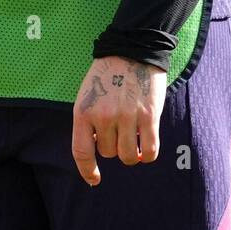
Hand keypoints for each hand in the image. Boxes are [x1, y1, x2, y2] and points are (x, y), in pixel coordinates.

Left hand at [71, 56, 166, 185]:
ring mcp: (127, 117)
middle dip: (113, 146)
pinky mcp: (149, 116)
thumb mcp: (87, 94)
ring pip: (128, 156)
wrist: (133, 49)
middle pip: (109, 153)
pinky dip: (147, 154)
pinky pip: (149, 151)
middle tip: (119, 129)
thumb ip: (89, 120)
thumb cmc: (108, 73)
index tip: (94, 179)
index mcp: (84, 112)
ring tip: (133, 138)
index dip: (87, 170)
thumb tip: (97, 148)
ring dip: (131, 152)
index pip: (81, 151)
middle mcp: (104, 117)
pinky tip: (146, 147)